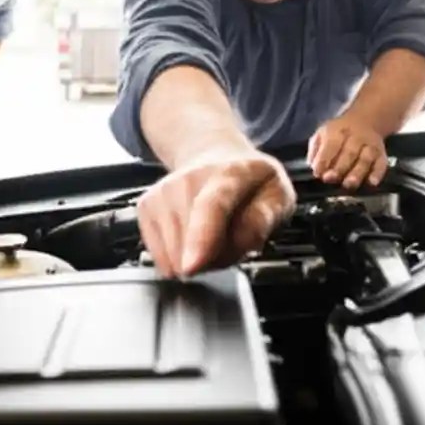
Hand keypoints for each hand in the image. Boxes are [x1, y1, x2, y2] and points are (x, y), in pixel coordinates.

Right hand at [136, 147, 295, 277]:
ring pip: (174, 256)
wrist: (215, 158)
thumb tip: (246, 240)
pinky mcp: (145, 207)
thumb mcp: (278, 195)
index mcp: (230, 173)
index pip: (212, 206)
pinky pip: (160, 258)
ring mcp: (163, 193)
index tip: (192, 266)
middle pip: (191, 243)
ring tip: (214, 234)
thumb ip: (265, 218)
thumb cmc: (249, 183)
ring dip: (199, 259)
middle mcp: (189, 179)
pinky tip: (193, 237)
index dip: (202, 239)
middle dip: (217, 258)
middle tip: (233, 237)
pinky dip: (179, 257)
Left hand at [307, 114, 387, 189]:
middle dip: (339, 167)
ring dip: (358, 172)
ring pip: (365, 159)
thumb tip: (313, 166)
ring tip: (349, 184)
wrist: (366, 120)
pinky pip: (381, 163)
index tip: (318, 172)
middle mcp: (356, 137)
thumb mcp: (322, 134)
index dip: (324, 159)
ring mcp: (370, 145)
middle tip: (330, 179)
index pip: (331, 144)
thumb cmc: (339, 133)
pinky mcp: (381, 154)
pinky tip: (372, 182)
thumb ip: (316, 149)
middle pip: (349, 153)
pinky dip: (378, 173)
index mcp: (338, 131)